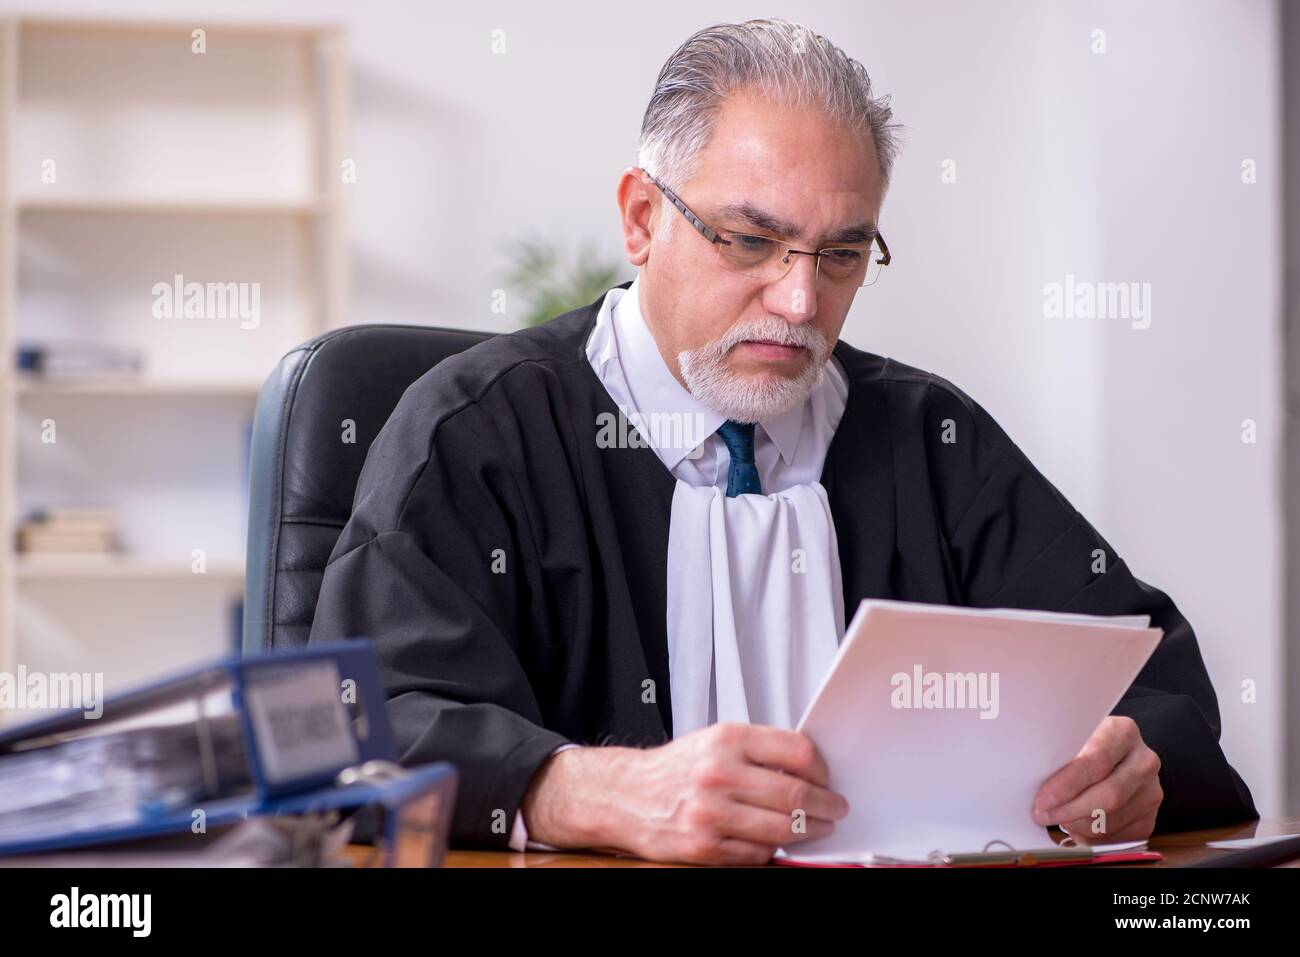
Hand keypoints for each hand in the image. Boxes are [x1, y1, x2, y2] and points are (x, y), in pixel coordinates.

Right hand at [521, 722, 850, 864]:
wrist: (627, 795)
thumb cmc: (676, 769)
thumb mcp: (715, 741)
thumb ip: (758, 749)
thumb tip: (808, 767)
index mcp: (726, 739)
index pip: (796, 750)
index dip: (821, 768)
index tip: (827, 778)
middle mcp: (719, 773)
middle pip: (795, 793)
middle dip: (825, 805)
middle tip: (835, 808)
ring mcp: (711, 812)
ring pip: (782, 828)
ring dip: (809, 831)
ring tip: (817, 827)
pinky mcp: (704, 846)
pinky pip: (756, 853)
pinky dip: (773, 849)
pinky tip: (776, 841)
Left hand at [1031, 715, 1162, 841]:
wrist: (1120, 755)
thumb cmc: (1088, 744)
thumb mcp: (1075, 736)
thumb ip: (1061, 751)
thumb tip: (1033, 778)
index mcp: (1123, 732)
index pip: (1095, 762)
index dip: (1067, 785)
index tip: (1043, 799)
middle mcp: (1144, 760)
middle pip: (1108, 795)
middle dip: (1069, 810)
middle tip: (1042, 814)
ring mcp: (1152, 790)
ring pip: (1113, 819)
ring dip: (1078, 825)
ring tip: (1058, 818)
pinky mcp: (1151, 815)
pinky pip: (1120, 835)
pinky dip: (1093, 836)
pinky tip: (1077, 826)